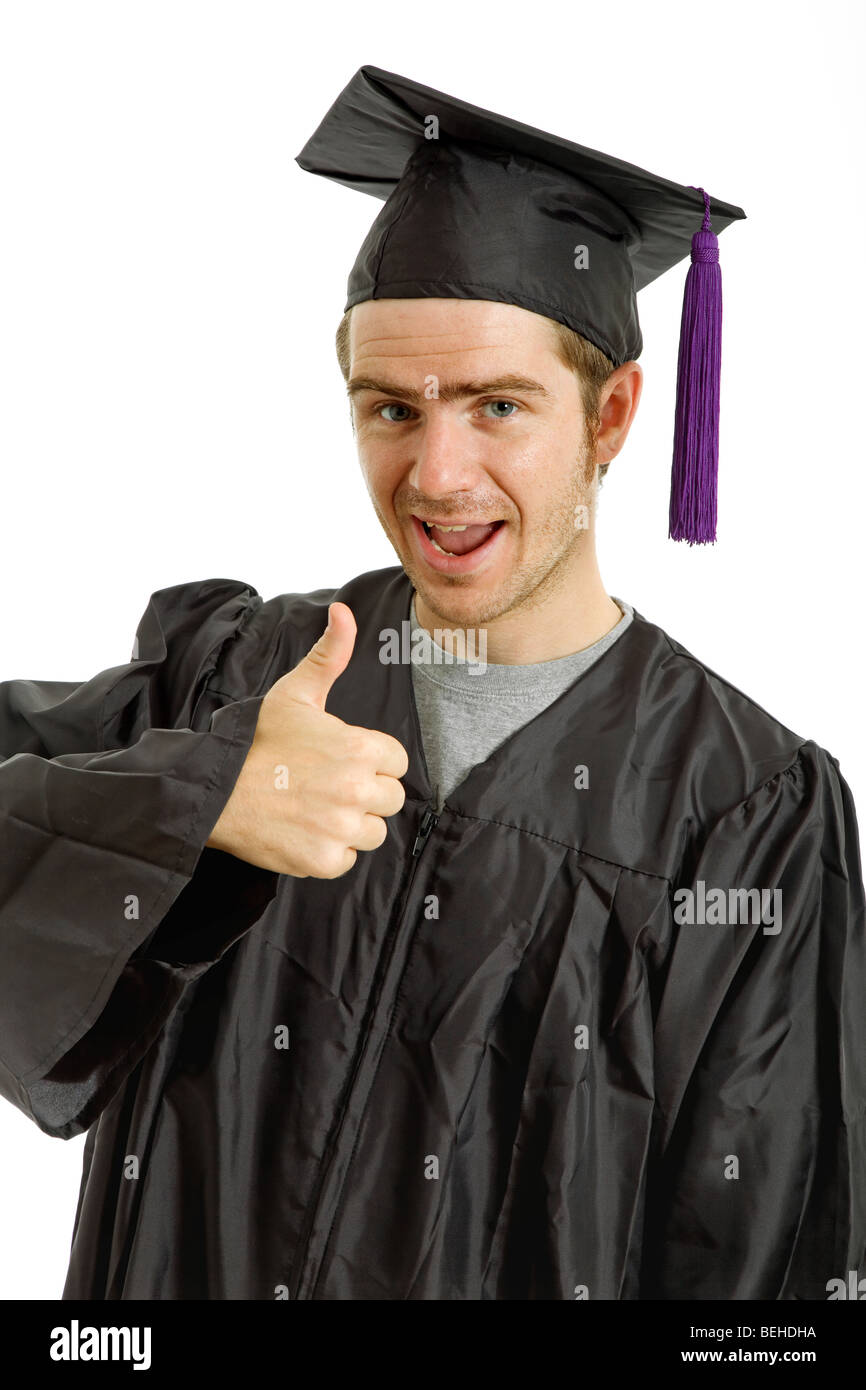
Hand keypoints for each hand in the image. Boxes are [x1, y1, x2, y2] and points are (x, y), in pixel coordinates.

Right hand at [206, 602, 407, 876]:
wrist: (212, 791)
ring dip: (349, 825)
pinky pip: (346, 860)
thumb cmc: (255, 741)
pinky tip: (303, 831)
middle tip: (325, 786)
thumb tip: (343, 611)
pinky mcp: (323, 860)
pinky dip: (327, 851)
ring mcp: (340, 829)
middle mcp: (357, 791)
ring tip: (314, 808)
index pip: (397, 763)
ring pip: (373, 832)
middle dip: (364, 794)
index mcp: (360, 750)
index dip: (371, 761)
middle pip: (390, 799)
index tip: (341, 761)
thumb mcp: (295, 693)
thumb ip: (330, 655)